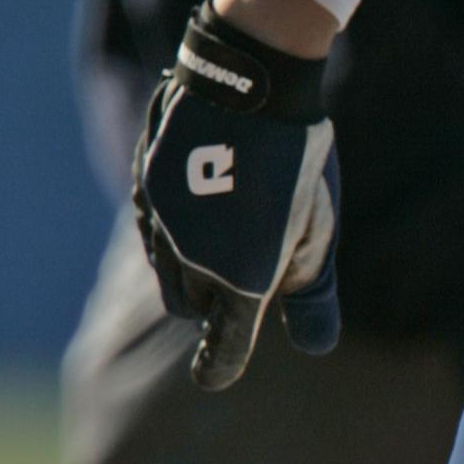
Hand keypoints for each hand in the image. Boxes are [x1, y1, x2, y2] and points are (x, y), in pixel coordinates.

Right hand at [133, 3, 341, 390]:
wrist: (254, 86)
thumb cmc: (299, 163)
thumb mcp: (318, 233)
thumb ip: (313, 296)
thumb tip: (317, 348)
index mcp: (242, 281)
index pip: (224, 345)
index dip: (221, 366)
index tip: (215, 376)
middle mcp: (193, 261)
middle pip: (192, 307)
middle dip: (215, 304)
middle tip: (251, 270)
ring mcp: (162, 225)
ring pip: (168, 270)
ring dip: (192, 268)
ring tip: (231, 230)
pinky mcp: (145, 190)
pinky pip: (153, 230)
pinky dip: (174, 232)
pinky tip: (204, 202)